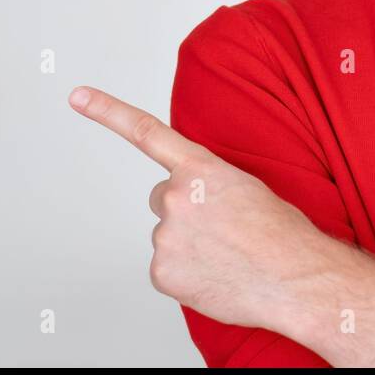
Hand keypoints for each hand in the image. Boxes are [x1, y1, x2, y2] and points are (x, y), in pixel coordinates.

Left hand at [67, 86, 320, 330]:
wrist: (296, 279)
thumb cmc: (283, 235)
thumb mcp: (249, 188)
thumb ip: (210, 186)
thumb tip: (193, 208)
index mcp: (201, 169)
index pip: (146, 133)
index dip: (108, 111)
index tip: (77, 96)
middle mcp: (175, 197)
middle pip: (163, 198)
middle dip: (185, 211)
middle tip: (223, 228)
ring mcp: (165, 236)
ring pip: (168, 236)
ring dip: (191, 245)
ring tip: (230, 255)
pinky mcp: (161, 272)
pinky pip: (167, 268)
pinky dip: (188, 273)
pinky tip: (217, 275)